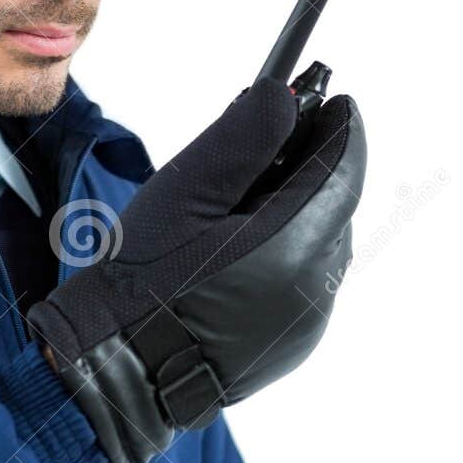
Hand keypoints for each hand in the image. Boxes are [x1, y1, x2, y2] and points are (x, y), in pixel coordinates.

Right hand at [27, 77, 365, 462]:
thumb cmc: (142, 278)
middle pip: (333, 204)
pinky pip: (305, 283)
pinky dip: (285, 259)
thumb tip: (286, 97)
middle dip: (305, 173)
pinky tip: (237, 260)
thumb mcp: (184, 193)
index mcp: (293, 244)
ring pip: (321, 244)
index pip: (343, 166)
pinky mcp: (295, 344)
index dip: (336, 127)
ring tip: (237, 215)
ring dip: (295, 217)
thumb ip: (242, 137)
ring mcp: (309, 320)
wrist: (119, 366)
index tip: (327, 99)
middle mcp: (316, 285)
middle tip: (259, 156)